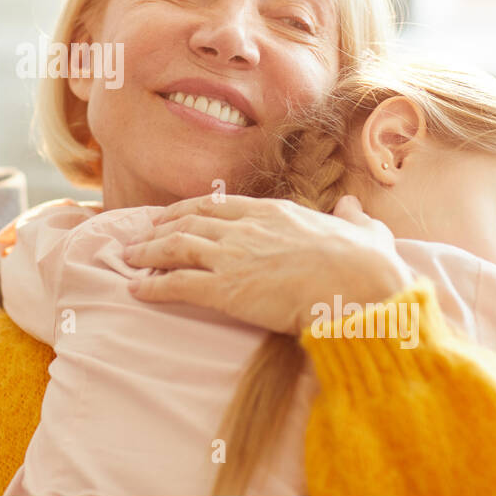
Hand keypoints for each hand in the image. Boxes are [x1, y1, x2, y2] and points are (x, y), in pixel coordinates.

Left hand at [122, 194, 414, 334]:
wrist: (362, 287)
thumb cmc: (368, 264)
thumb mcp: (363, 230)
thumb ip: (352, 217)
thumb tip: (352, 206)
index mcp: (273, 212)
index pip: (217, 205)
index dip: (188, 210)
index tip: (171, 216)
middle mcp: (246, 228)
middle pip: (189, 222)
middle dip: (159, 229)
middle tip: (139, 237)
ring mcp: (234, 256)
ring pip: (175, 248)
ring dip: (147, 253)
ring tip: (127, 259)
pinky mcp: (227, 289)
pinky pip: (178, 285)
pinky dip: (153, 286)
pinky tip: (136, 290)